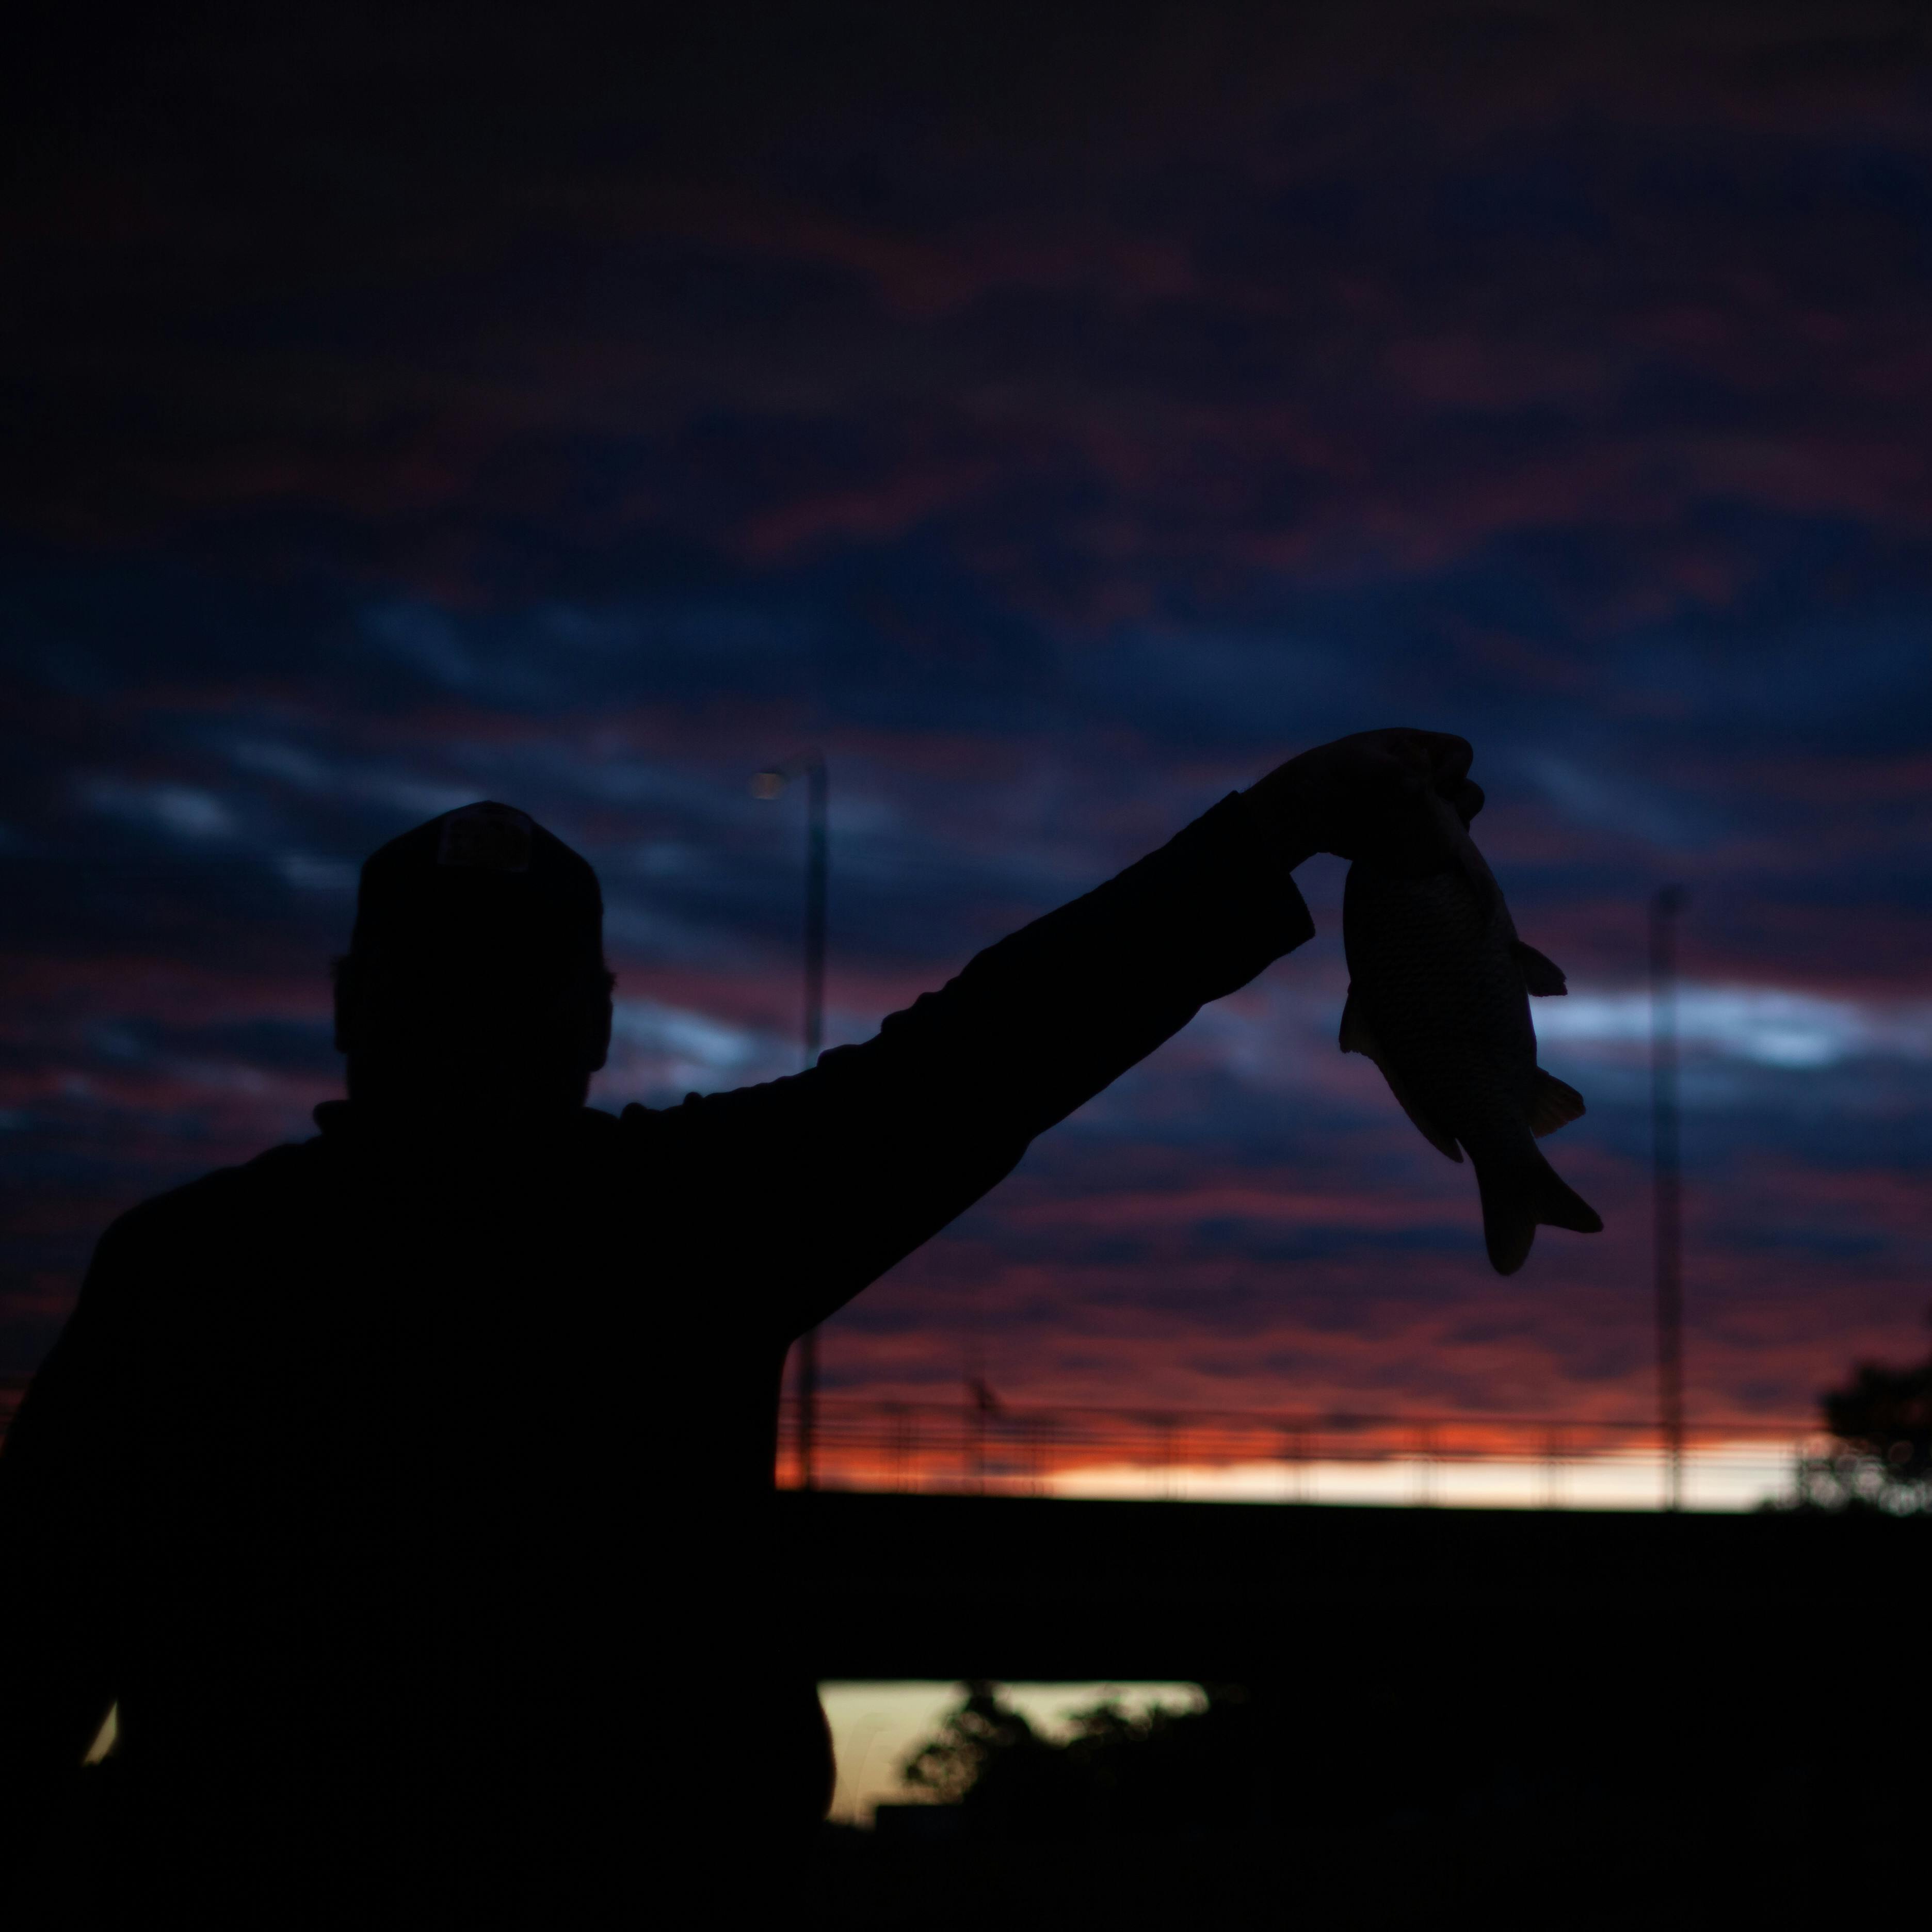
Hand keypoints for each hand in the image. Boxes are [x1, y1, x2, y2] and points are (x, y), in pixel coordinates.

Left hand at [1243, 728, 1482, 872]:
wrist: (1307, 810)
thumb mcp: (1355, 762)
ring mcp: (1423, 813)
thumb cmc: (1331, 772)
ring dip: (1450, 833)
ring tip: (1426, 838)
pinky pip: (1436, 850)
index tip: (1431, 784)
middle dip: (1462, 805)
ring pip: (1457, 825)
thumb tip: (1417, 788)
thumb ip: (1388, 770)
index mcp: (1420, 750)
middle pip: (1469, 792)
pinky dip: (1431, 854)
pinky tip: (1412, 855)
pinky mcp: (1412, 840)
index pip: (1460, 752)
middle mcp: (1429, 781)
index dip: (1455, 768)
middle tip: (1443, 817)